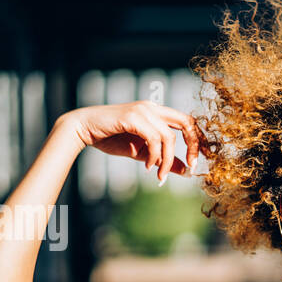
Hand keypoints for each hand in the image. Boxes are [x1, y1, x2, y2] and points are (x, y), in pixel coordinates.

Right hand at [60, 101, 206, 182]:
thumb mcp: (143, 153)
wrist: (84, 130)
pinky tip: (147, 167)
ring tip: (158, 174)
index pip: (188, 121)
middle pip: (187, 122)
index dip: (196, 141)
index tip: (195, 162)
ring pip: (169, 136)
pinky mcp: (133, 116)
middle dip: (193, 146)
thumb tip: (185, 170)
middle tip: (191, 166)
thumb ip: (164, 159)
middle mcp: (153, 107)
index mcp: (157, 112)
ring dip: (167, 160)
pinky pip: (153, 138)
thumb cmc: (112, 138)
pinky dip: (154, 156)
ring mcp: (143, 110)